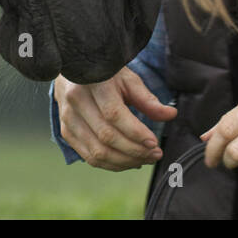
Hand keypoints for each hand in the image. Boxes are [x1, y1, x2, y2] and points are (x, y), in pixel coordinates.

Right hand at [54, 67, 177, 170]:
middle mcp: (76, 102)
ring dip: (125, 161)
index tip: (154, 142)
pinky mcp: (66, 132)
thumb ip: (147, 99)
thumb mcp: (127, 79)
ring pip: (97, 152)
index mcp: (92, 84)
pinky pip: (89, 157)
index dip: (135, 132)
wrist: (73, 73)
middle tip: (155, 153)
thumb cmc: (104, 75)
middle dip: (134, 150)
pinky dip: (111, 164)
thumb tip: (171, 115)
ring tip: (145, 159)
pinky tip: (128, 161)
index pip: (114, 115)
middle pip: (106, 137)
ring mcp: (68, 119)